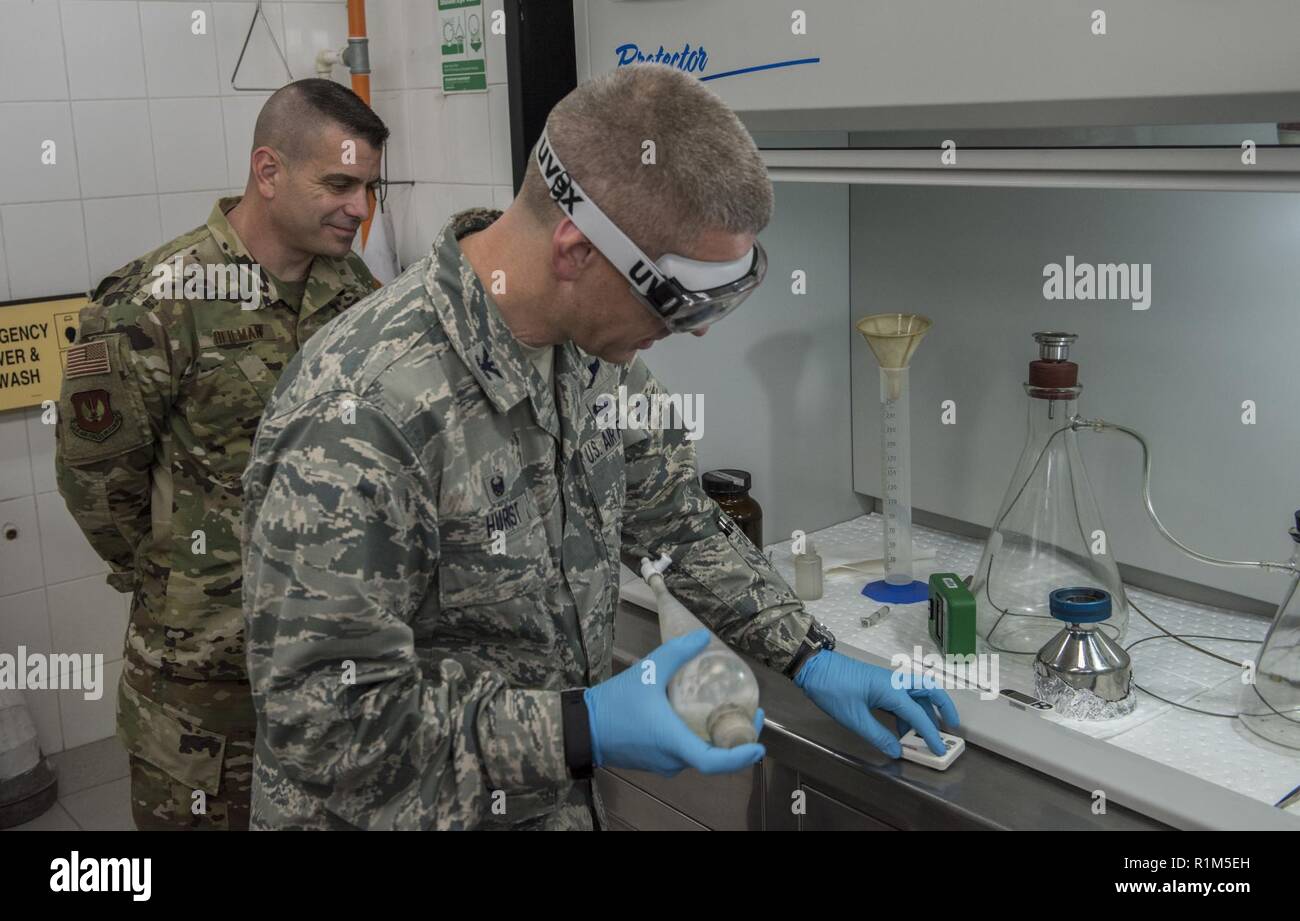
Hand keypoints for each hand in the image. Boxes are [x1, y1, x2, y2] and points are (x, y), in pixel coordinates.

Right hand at [584, 629, 765, 775]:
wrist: (583, 727)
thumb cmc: (616, 703)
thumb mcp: (648, 671)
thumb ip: (677, 652)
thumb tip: (704, 636)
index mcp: (675, 742)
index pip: (715, 762)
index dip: (740, 757)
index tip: (758, 745)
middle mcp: (673, 759)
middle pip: (714, 759)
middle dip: (736, 740)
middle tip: (751, 715)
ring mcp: (664, 763)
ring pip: (700, 756)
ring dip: (719, 739)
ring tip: (731, 711)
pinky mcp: (656, 761)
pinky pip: (686, 754)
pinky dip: (700, 740)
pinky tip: (702, 718)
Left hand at [794, 649, 958, 757]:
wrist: (813, 667)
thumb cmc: (831, 688)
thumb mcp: (853, 717)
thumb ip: (877, 735)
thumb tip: (896, 750)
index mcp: (891, 689)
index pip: (919, 714)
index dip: (931, 734)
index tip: (940, 749)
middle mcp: (895, 682)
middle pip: (929, 691)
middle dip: (943, 708)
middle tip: (952, 727)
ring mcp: (887, 681)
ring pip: (916, 694)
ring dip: (925, 712)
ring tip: (926, 734)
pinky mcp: (878, 684)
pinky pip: (902, 697)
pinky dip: (908, 711)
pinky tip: (903, 729)